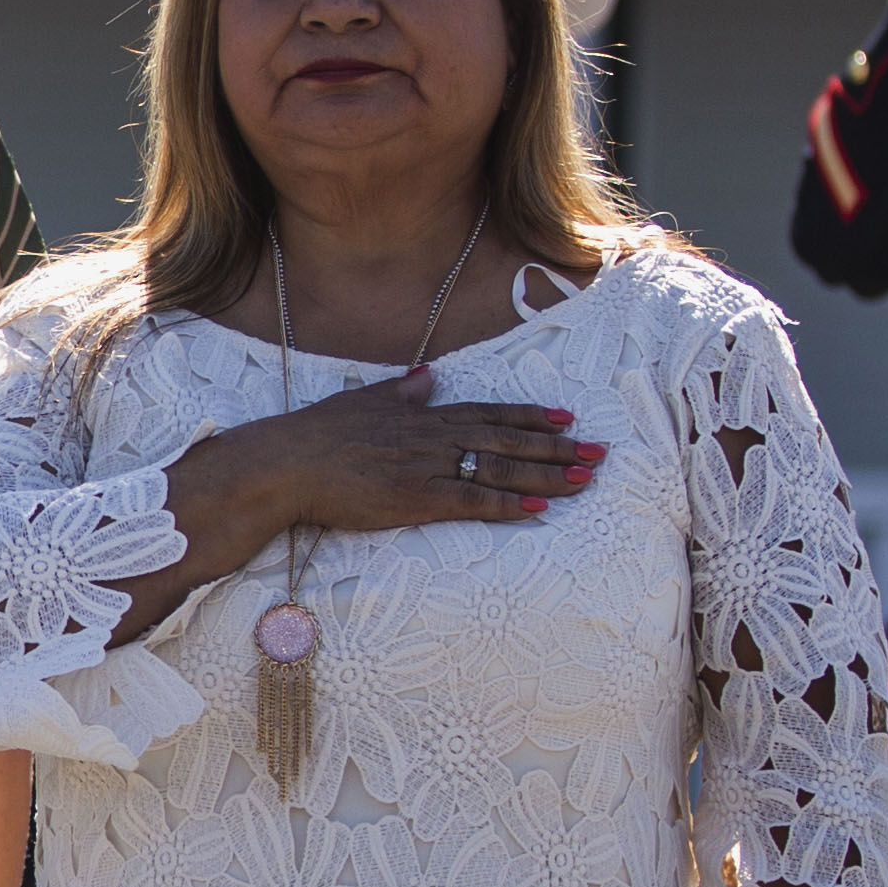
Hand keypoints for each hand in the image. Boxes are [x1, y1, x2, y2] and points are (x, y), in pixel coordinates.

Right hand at [213, 365, 596, 547]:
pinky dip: (508, 504)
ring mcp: (428, 467)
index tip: (566, 417)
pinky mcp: (416, 498)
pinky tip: (539, 508)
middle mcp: (434, 437)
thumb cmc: (318, 434)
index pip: (489, 413)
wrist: (288, 462)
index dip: (530, 416)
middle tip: (598, 452)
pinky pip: (472, 501)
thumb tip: (428, 378)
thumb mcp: (364, 400)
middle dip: (557, 447)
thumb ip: (402, 392)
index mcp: (424, 415)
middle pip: (507, 440)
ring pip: (499, 468)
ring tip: (585, 479)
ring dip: (546, 475)